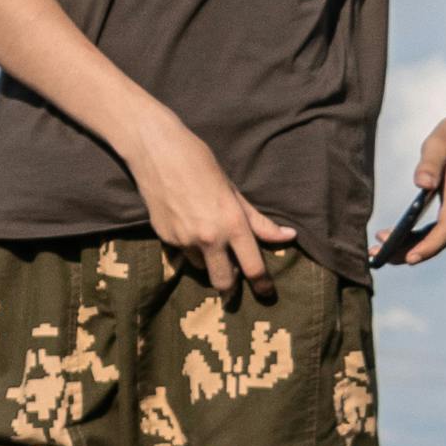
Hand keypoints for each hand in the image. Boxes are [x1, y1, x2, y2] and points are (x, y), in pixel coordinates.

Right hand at [126, 128, 296, 292]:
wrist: (156, 151)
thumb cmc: (201, 164)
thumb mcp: (234, 192)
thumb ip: (258, 222)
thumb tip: (288, 237)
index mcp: (232, 224)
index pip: (253, 268)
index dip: (263, 285)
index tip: (267, 294)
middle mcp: (209, 238)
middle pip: (223, 281)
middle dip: (230, 289)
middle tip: (234, 287)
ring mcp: (183, 240)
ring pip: (201, 266)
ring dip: (207, 261)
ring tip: (206, 242)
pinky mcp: (164, 237)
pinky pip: (182, 253)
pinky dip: (188, 247)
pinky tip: (186, 226)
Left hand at [386, 96, 445, 265]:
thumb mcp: (441, 141)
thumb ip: (430, 163)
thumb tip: (421, 184)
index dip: (427, 246)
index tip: (407, 259)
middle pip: (440, 239)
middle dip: (409, 251)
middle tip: (376, 257)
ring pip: (443, 235)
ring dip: (414, 244)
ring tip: (382, 249)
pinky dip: (425, 235)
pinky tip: (403, 235)